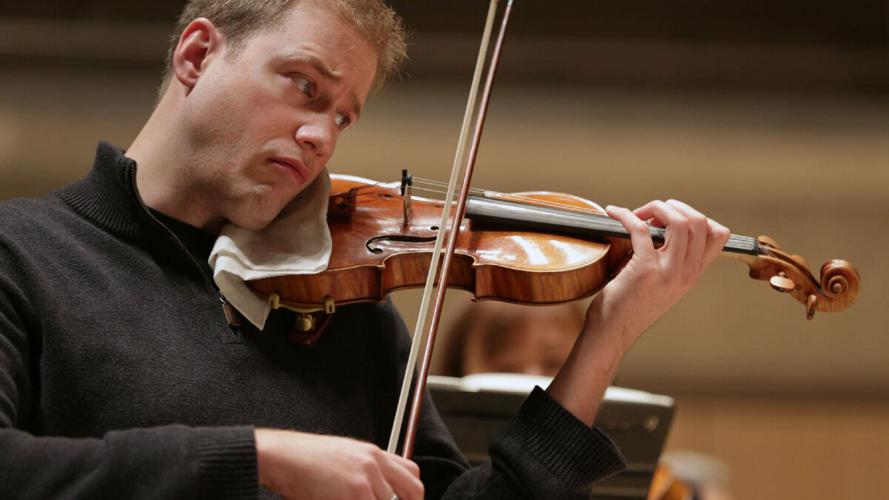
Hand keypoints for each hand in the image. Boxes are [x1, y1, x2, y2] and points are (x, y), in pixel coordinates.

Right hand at [255, 429, 422, 499]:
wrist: (282, 456)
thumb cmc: (304, 459)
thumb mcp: (342, 457)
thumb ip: (365, 472)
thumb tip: (377, 492)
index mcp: (372, 453)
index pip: (411, 472)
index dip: (413, 494)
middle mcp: (374, 462)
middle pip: (413, 490)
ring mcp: (366, 478)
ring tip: (347, 498)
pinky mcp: (356, 493)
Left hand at [592, 199, 730, 348]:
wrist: (613, 330)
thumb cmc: (630, 304)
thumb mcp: (663, 282)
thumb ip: (672, 258)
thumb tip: (661, 223)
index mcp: (693, 273)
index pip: (719, 235)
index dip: (697, 216)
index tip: (672, 218)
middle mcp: (686, 272)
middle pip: (699, 222)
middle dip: (673, 206)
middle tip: (651, 212)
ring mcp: (667, 271)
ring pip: (678, 222)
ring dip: (655, 207)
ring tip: (636, 213)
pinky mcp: (644, 269)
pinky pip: (641, 229)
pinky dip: (626, 215)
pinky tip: (614, 213)